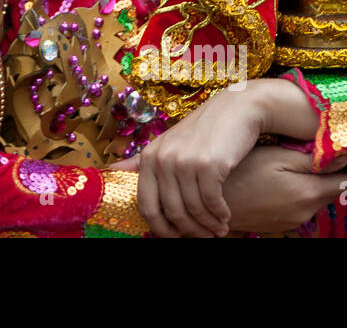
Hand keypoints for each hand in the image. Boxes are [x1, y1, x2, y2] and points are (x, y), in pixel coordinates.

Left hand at [115, 79, 319, 237]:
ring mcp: (184, 161)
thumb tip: (110, 171)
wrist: (236, 109)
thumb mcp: (167, 142)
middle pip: (171, 212)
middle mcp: (162, 159)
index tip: (175, 238)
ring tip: (219, 229)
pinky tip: (225, 216)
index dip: (160, 228)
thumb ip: (140, 160)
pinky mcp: (209, 165)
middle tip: (204, 237)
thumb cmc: (201, 130)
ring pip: (194, 210)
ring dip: (209, 225)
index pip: (146, 205)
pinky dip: (220, 214)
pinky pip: (212, 202)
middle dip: (189, 231)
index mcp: (149, 157)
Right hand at [223, 146, 346, 233]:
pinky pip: (298, 206)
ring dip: (315, 183)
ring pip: (314, 197)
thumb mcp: (276, 158)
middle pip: (332, 189)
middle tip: (344, 153)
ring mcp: (292, 221)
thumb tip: (344, 155)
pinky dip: (299, 193)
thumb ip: (312, 159)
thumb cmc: (241, 173)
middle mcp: (306, 211)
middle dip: (338, 174)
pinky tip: (281, 181)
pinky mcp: (279, 224)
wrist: (210, 202)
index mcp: (310, 192)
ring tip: (304, 164)